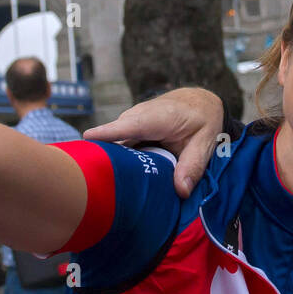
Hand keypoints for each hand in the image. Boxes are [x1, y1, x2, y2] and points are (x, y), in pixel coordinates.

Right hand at [85, 88, 226, 197]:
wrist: (200, 102)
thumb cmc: (203, 120)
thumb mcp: (205, 144)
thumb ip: (193, 166)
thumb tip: (182, 191)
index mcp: (158, 117)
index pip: (130, 125)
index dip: (108, 133)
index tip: (87, 140)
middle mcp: (139, 116)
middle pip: (116, 138)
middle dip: (105, 157)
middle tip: (98, 184)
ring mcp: (132, 121)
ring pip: (116, 143)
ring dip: (112, 160)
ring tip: (104, 185)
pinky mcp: (130, 129)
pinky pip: (120, 144)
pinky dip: (120, 158)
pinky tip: (120, 177)